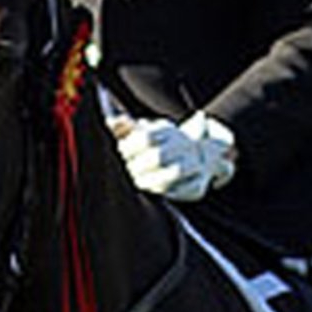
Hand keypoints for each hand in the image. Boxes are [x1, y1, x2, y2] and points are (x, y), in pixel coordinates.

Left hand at [109, 111, 236, 200]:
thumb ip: (127, 128)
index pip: (146, 137)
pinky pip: (184, 189)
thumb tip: (111, 121)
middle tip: (129, 169)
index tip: (121, 150)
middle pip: (158, 156)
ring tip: (139, 181)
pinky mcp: (199, 184)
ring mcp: (195, 164)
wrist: (200, 154)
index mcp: (169, 131)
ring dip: (152, 180)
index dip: (129, 147)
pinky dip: (167, 191)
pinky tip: (155, 188)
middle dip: (139, 166)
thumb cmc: (163, 145)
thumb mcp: (146, 132)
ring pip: (175, 172)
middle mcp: (185, 145)